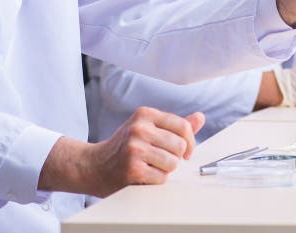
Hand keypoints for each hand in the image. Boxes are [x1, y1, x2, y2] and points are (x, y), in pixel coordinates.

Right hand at [39, 106, 204, 197]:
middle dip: (174, 157)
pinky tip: (142, 175)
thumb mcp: (146, 129)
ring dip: (165, 170)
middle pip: (180, 146)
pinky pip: (161, 178)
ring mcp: (135, 148)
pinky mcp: (133, 168)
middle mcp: (139, 128)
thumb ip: (174, 125)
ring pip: (173, 163)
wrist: (94, 165)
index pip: (182, 126)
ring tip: (149, 166)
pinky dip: (155, 180)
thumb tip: (200, 117)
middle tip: (159, 159)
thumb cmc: (124, 147)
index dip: (189, 142)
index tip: (184, 151)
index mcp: (145, 114)